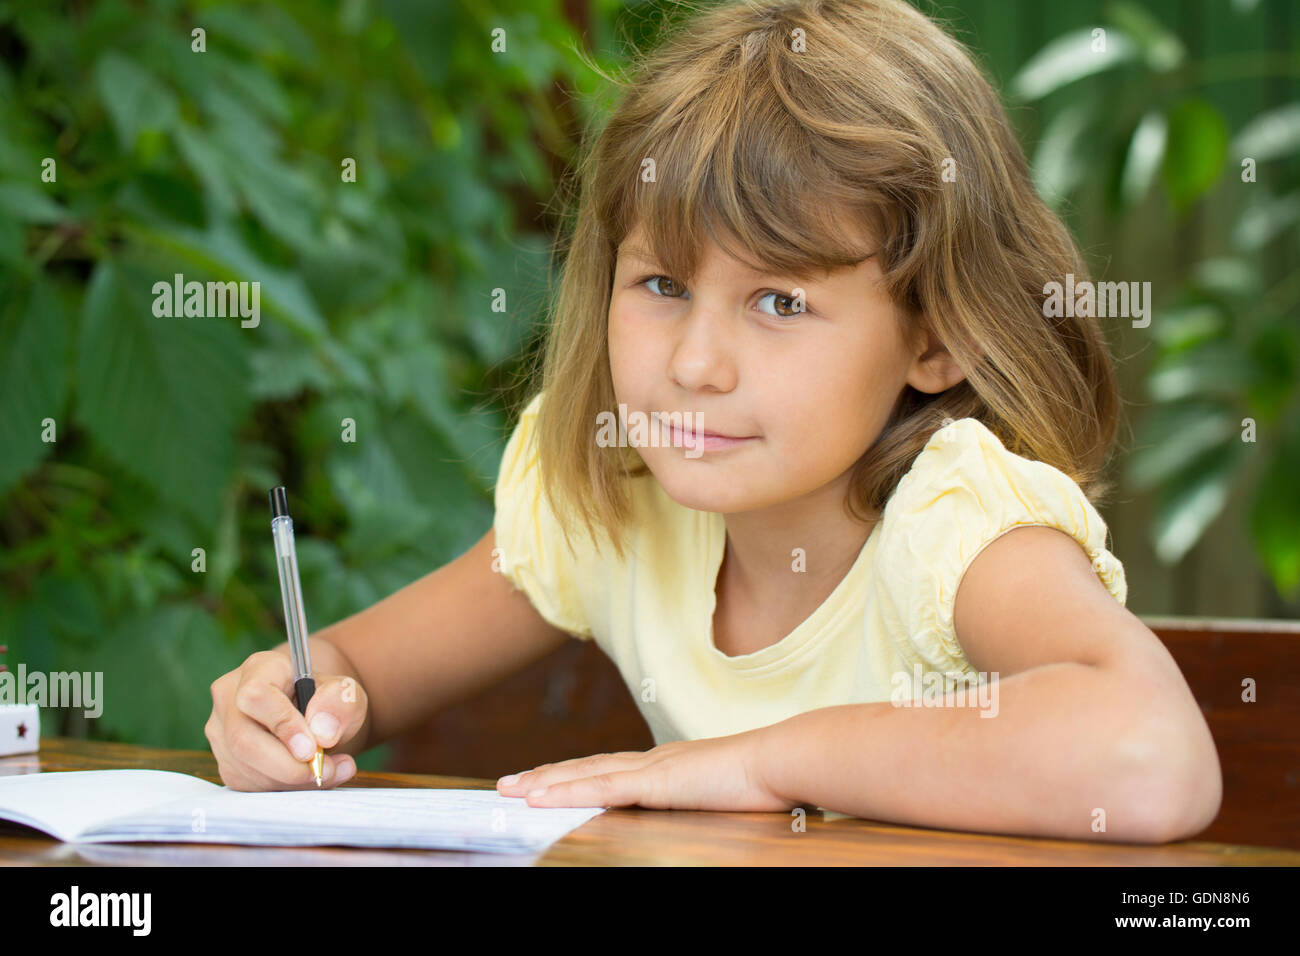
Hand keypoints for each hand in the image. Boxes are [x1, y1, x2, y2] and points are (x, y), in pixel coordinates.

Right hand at [205, 650, 367, 790]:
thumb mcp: (346, 693)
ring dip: (292, 781)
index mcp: (259, 668)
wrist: (316, 713)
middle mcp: (230, 697)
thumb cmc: (327, 699)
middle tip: (327, 770)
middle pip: (244, 741)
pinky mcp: (227, 761)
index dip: (283, 726)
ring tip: (330, 771)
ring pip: (246, 769)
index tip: (313, 748)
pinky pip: (249, 785)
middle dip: (289, 767)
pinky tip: (309, 777)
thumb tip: (322, 733)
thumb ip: (340, 704)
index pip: (256, 696)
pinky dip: (283, 789)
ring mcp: (222, 732)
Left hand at [494, 730, 794, 810]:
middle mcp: (654, 760)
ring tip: (510, 790)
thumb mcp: (725, 793)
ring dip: (544, 781)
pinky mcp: (655, 781)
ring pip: (584, 775)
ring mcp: (652, 768)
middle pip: (587, 767)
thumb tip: (700, 806)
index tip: (546, 780)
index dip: (576, 774)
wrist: (783, 760)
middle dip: (546, 775)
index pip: (611, 768)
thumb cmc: (767, 780)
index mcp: (670, 763)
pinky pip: (599, 787)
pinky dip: (564, 791)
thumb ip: (703, 797)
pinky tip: (538, 796)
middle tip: (507, 784)